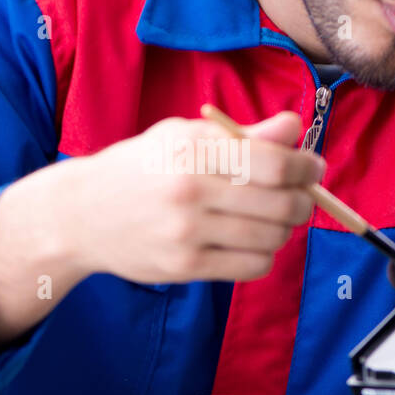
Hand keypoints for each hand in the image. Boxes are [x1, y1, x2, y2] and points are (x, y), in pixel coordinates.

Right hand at [67, 111, 321, 283]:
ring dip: (283, 230)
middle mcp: (190, 190)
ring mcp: (186, 233)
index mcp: (194, 149)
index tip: (313, 168)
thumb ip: (243, 136)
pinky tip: (248, 242)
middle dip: (304, 202)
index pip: (276, 163)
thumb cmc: (142, 168)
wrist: (81, 213)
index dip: (307, 168)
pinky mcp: (184, 267)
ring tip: (270, 219)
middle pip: (282, 205)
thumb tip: (296, 127)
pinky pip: (251, 267)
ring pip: (271, 238)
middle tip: (300, 198)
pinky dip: (262, 255)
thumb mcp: (185, 138)